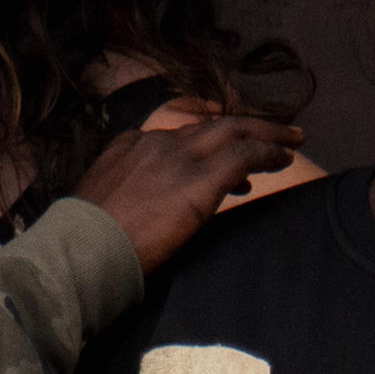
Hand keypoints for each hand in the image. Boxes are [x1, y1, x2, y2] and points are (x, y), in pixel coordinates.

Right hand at [69, 105, 310, 275]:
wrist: (84, 250)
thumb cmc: (86, 240)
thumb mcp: (100, 200)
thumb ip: (126, 192)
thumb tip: (144, 206)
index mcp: (131, 145)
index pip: (182, 135)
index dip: (211, 142)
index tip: (228, 156)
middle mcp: (157, 142)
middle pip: (214, 124)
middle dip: (250, 125)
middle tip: (279, 132)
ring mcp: (178, 157)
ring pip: (234, 130)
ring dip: (266, 135)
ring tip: (290, 142)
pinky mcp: (198, 179)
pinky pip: (244, 155)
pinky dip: (268, 152)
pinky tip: (285, 160)